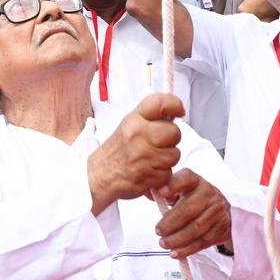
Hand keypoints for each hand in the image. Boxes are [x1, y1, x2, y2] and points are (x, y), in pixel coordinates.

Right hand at [87, 93, 184, 213]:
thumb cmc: (118, 149)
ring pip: (174, 155)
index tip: (179, 112)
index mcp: (134, 119)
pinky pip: (168, 173)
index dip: (174, 105)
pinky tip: (149, 171)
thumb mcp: (129, 125)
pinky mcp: (147, 176)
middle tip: (161, 143)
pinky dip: (162, 175)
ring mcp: (143, 156)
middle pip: (174, 132)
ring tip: (153, 159)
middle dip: (172, 139)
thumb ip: (150, 118)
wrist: (100, 175)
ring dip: (168, 159)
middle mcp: (138, 135)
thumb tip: (175, 114)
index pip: (160, 103)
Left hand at [154, 169, 231, 258]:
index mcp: (195, 181)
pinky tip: (176, 252)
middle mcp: (209, 193)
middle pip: (188, 209)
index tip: (161, 193)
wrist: (221, 209)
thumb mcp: (182, 190)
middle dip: (170, 223)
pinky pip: (203, 241)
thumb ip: (168, 192)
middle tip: (158, 232)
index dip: (173, 185)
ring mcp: (217, 210)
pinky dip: (187, 249)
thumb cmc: (194, 199)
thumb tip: (153, 193)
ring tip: (164, 244)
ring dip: (177, 239)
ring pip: (196, 228)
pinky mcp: (221, 227)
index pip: (185, 178)